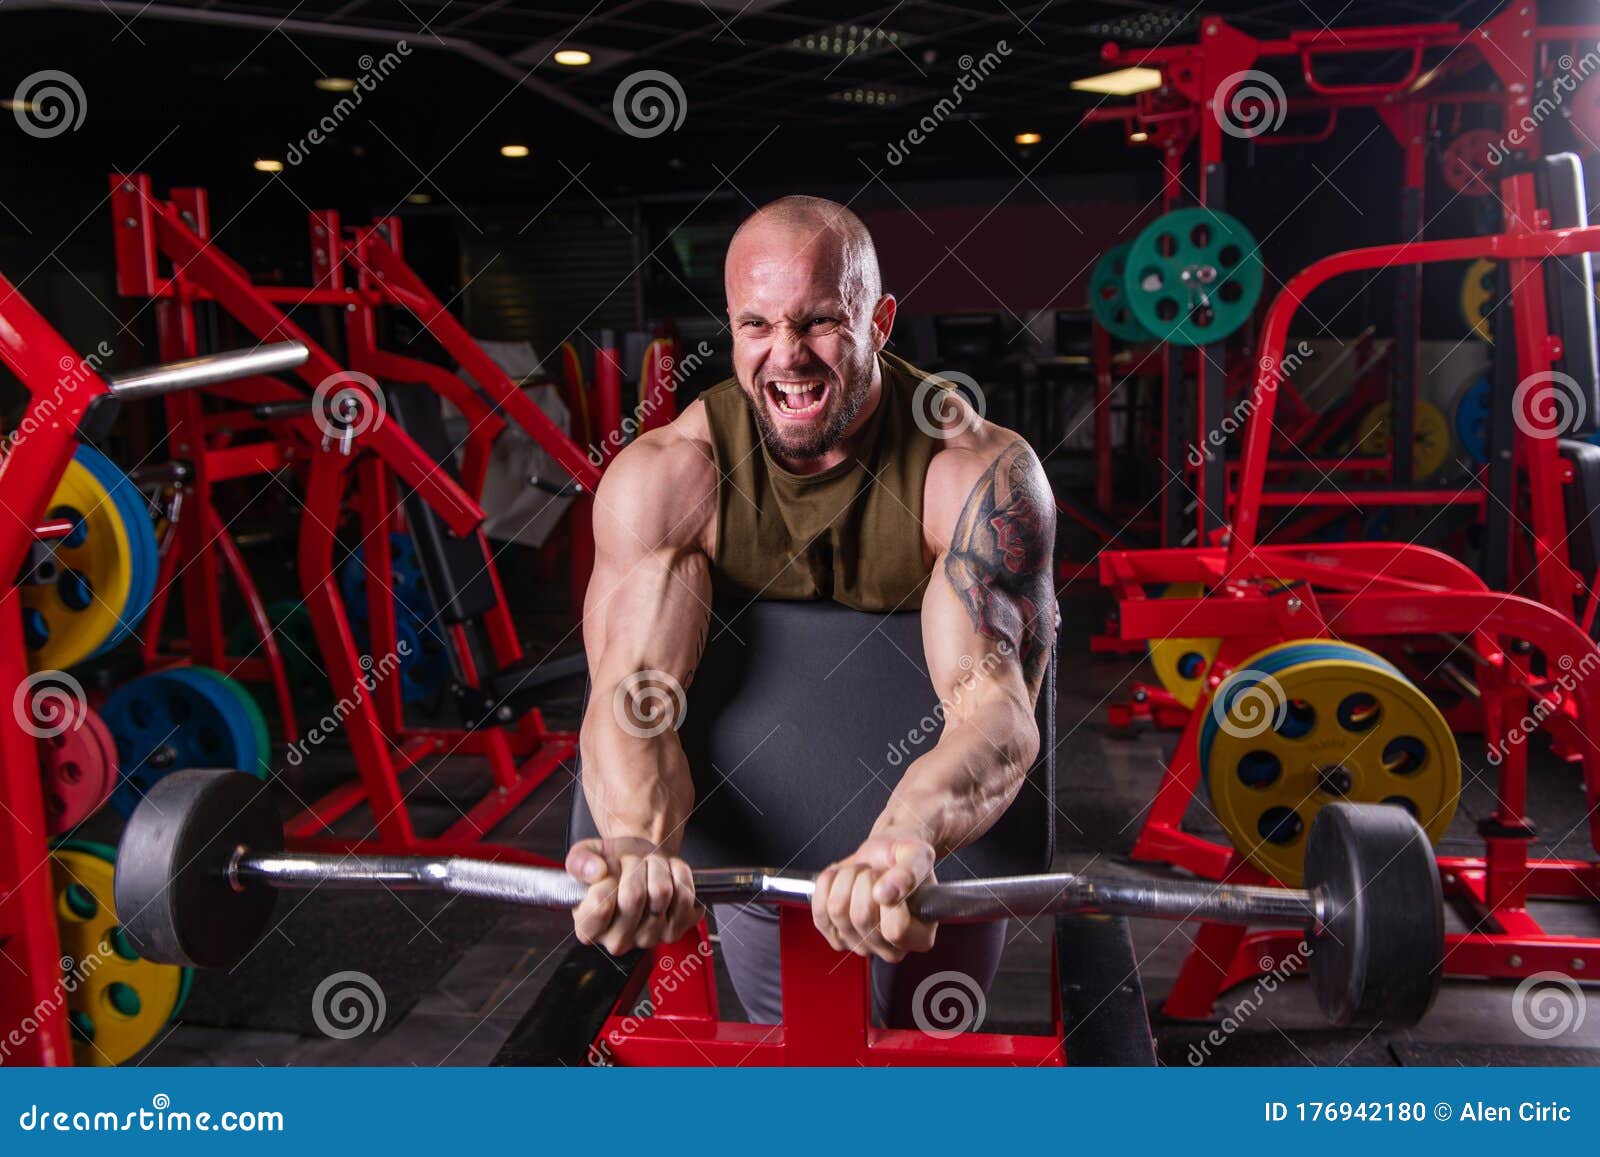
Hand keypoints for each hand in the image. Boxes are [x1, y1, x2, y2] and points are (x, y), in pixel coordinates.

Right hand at [567, 837, 701, 953]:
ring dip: (657, 867)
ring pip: (661, 892)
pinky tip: (667, 874)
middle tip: (630, 861)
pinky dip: (679, 874)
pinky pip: (685, 896)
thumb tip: (596, 871)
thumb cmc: (612, 863)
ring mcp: (647, 939)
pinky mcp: (674, 932)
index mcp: (588, 928)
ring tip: (648, 866)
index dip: (607, 880)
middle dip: (634, 865)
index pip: (600, 907)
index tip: (608, 870)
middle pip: (633, 897)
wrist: (640, 862)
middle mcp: (616, 941)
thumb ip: (580, 861)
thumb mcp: (587, 853)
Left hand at [811, 834, 937, 961]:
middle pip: (861, 917)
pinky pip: (819, 910)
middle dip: (866, 880)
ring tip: (861, 874)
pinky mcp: (836, 937)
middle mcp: (890, 950)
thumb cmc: (905, 859)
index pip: (896, 929)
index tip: (894, 879)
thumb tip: (885, 893)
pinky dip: (828, 884)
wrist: (884, 856)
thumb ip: (909, 874)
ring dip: (847, 879)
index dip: (890, 898)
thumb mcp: (918, 856)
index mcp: (919, 937)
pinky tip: (843, 878)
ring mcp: (860, 946)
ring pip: (837, 910)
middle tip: (877, 872)